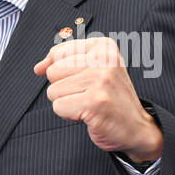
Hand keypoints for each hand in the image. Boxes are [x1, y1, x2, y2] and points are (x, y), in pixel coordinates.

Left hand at [33, 38, 162, 162]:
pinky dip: (69, 115)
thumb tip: (38, 67)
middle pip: (53, 72)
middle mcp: (104, 60)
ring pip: (53, 91)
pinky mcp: (94, 102)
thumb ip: (63, 62)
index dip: (62, 72)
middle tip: (88, 94)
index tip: (83, 80)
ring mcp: (100, 80)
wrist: (136, 128)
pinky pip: (58, 107)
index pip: (58, 53)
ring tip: (89, 103)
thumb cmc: (111, 99)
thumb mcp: (92, 71)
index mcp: (103, 47)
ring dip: (67, 102)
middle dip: (64, 88)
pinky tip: (89, 114)